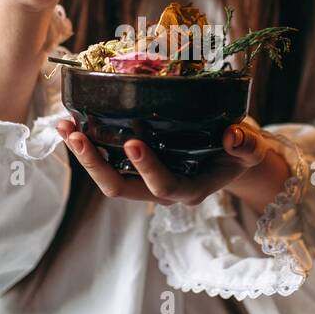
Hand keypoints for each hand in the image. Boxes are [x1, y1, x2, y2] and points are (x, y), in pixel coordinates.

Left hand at [57, 119, 291, 212]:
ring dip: (83, 154)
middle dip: (95, 165)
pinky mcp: (133, 169)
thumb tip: (233, 136)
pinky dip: (87, 144)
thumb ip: (245, 145)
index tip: (133, 143)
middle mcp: (161, 191)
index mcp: (190, 189)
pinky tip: (71, 122)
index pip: (164, 185)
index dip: (148, 168)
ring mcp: (143, 181)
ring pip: (106, 177)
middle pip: (120, 189)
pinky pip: (105, 162)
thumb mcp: (250, 149)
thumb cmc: (238, 153)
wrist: (228, 159)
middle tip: (77, 136)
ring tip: (64, 126)